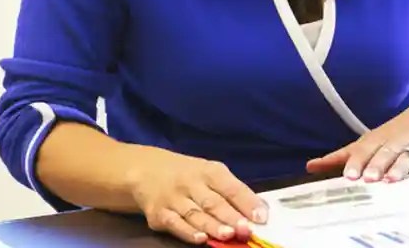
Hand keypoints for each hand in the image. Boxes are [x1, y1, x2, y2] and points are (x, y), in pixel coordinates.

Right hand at [125, 146, 267, 244]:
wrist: (146, 170)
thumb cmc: (188, 175)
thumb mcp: (210, 173)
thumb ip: (232, 191)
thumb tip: (259, 210)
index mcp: (209, 171)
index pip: (231, 186)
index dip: (247, 201)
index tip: (262, 216)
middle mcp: (191, 183)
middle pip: (213, 202)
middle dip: (230, 216)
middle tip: (246, 229)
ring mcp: (173, 199)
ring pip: (195, 214)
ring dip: (212, 226)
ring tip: (228, 235)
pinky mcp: (158, 214)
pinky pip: (175, 224)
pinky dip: (188, 232)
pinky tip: (200, 238)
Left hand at [306, 101, 408, 182]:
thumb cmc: (401, 131)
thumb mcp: (373, 140)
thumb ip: (345, 155)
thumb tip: (311, 166)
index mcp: (380, 137)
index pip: (365, 148)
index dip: (357, 161)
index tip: (348, 174)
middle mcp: (397, 139)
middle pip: (385, 152)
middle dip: (376, 164)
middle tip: (367, 178)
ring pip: (408, 154)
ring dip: (399, 166)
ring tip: (390, 179)